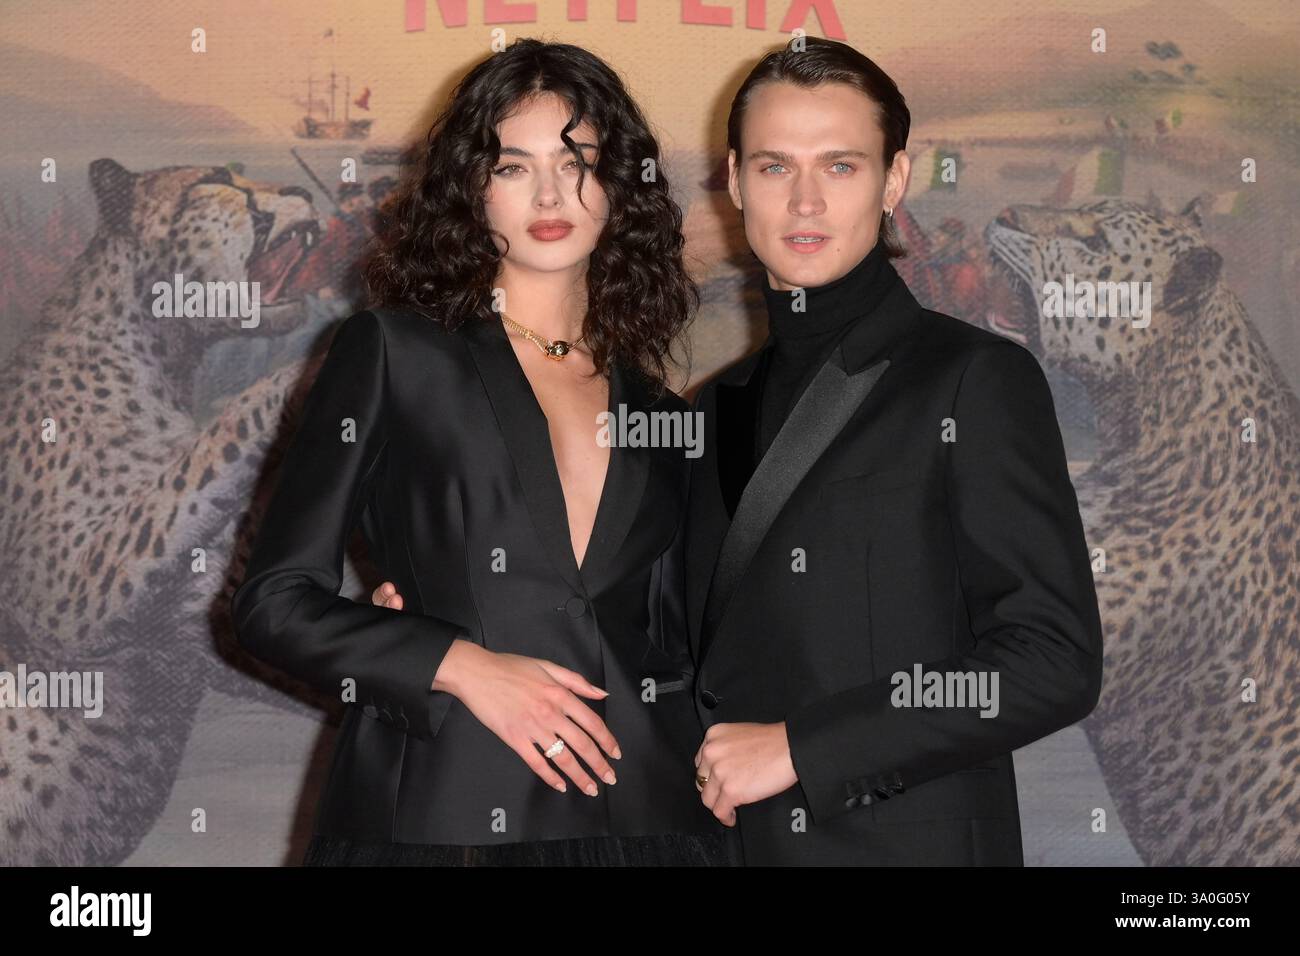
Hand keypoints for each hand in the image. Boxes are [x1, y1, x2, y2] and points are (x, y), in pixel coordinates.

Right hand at [370, 581, 620, 796]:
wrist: (477, 673)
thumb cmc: (511, 667)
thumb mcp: (548, 666)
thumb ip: (577, 681)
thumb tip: (602, 694)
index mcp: (560, 695)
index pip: (592, 723)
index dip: (607, 741)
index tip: (615, 754)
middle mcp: (550, 713)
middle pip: (582, 745)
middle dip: (599, 765)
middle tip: (610, 778)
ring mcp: (532, 728)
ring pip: (563, 758)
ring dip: (580, 776)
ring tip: (591, 788)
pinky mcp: (514, 739)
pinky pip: (537, 763)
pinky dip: (550, 777)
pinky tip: (560, 786)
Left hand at [693, 722, 798, 826]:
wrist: (790, 747)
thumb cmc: (774, 741)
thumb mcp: (740, 734)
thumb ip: (726, 749)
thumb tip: (722, 768)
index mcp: (713, 736)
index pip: (701, 762)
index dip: (711, 775)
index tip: (718, 782)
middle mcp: (712, 752)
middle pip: (702, 781)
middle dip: (714, 789)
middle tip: (724, 795)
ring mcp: (719, 772)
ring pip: (708, 798)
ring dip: (719, 804)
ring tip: (729, 808)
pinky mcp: (730, 790)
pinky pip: (719, 811)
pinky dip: (726, 817)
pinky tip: (732, 817)